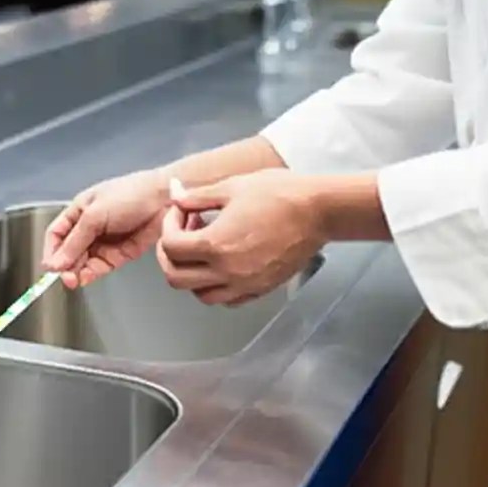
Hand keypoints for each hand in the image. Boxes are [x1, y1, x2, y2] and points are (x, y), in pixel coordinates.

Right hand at [42, 169, 170, 287]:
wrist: (165, 200)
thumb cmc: (129, 196)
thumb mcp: (95, 215)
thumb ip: (75, 241)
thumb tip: (55, 264)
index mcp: (78, 212)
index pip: (56, 235)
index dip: (51, 251)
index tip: (49, 268)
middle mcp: (88, 229)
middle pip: (68, 252)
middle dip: (64, 266)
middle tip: (65, 277)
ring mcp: (103, 243)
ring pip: (82, 263)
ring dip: (76, 273)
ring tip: (74, 279)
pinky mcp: (117, 255)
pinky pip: (98, 268)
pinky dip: (90, 275)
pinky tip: (85, 278)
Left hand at [157, 169, 326, 305]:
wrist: (319, 211)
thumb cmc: (278, 193)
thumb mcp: (232, 187)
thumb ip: (197, 196)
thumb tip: (175, 195)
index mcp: (215, 245)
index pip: (171, 246)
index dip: (169, 226)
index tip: (181, 211)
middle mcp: (226, 272)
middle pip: (176, 278)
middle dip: (170, 256)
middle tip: (181, 235)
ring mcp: (244, 285)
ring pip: (200, 295)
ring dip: (192, 275)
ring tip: (202, 250)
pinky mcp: (261, 290)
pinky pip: (227, 299)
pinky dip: (216, 287)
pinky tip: (223, 264)